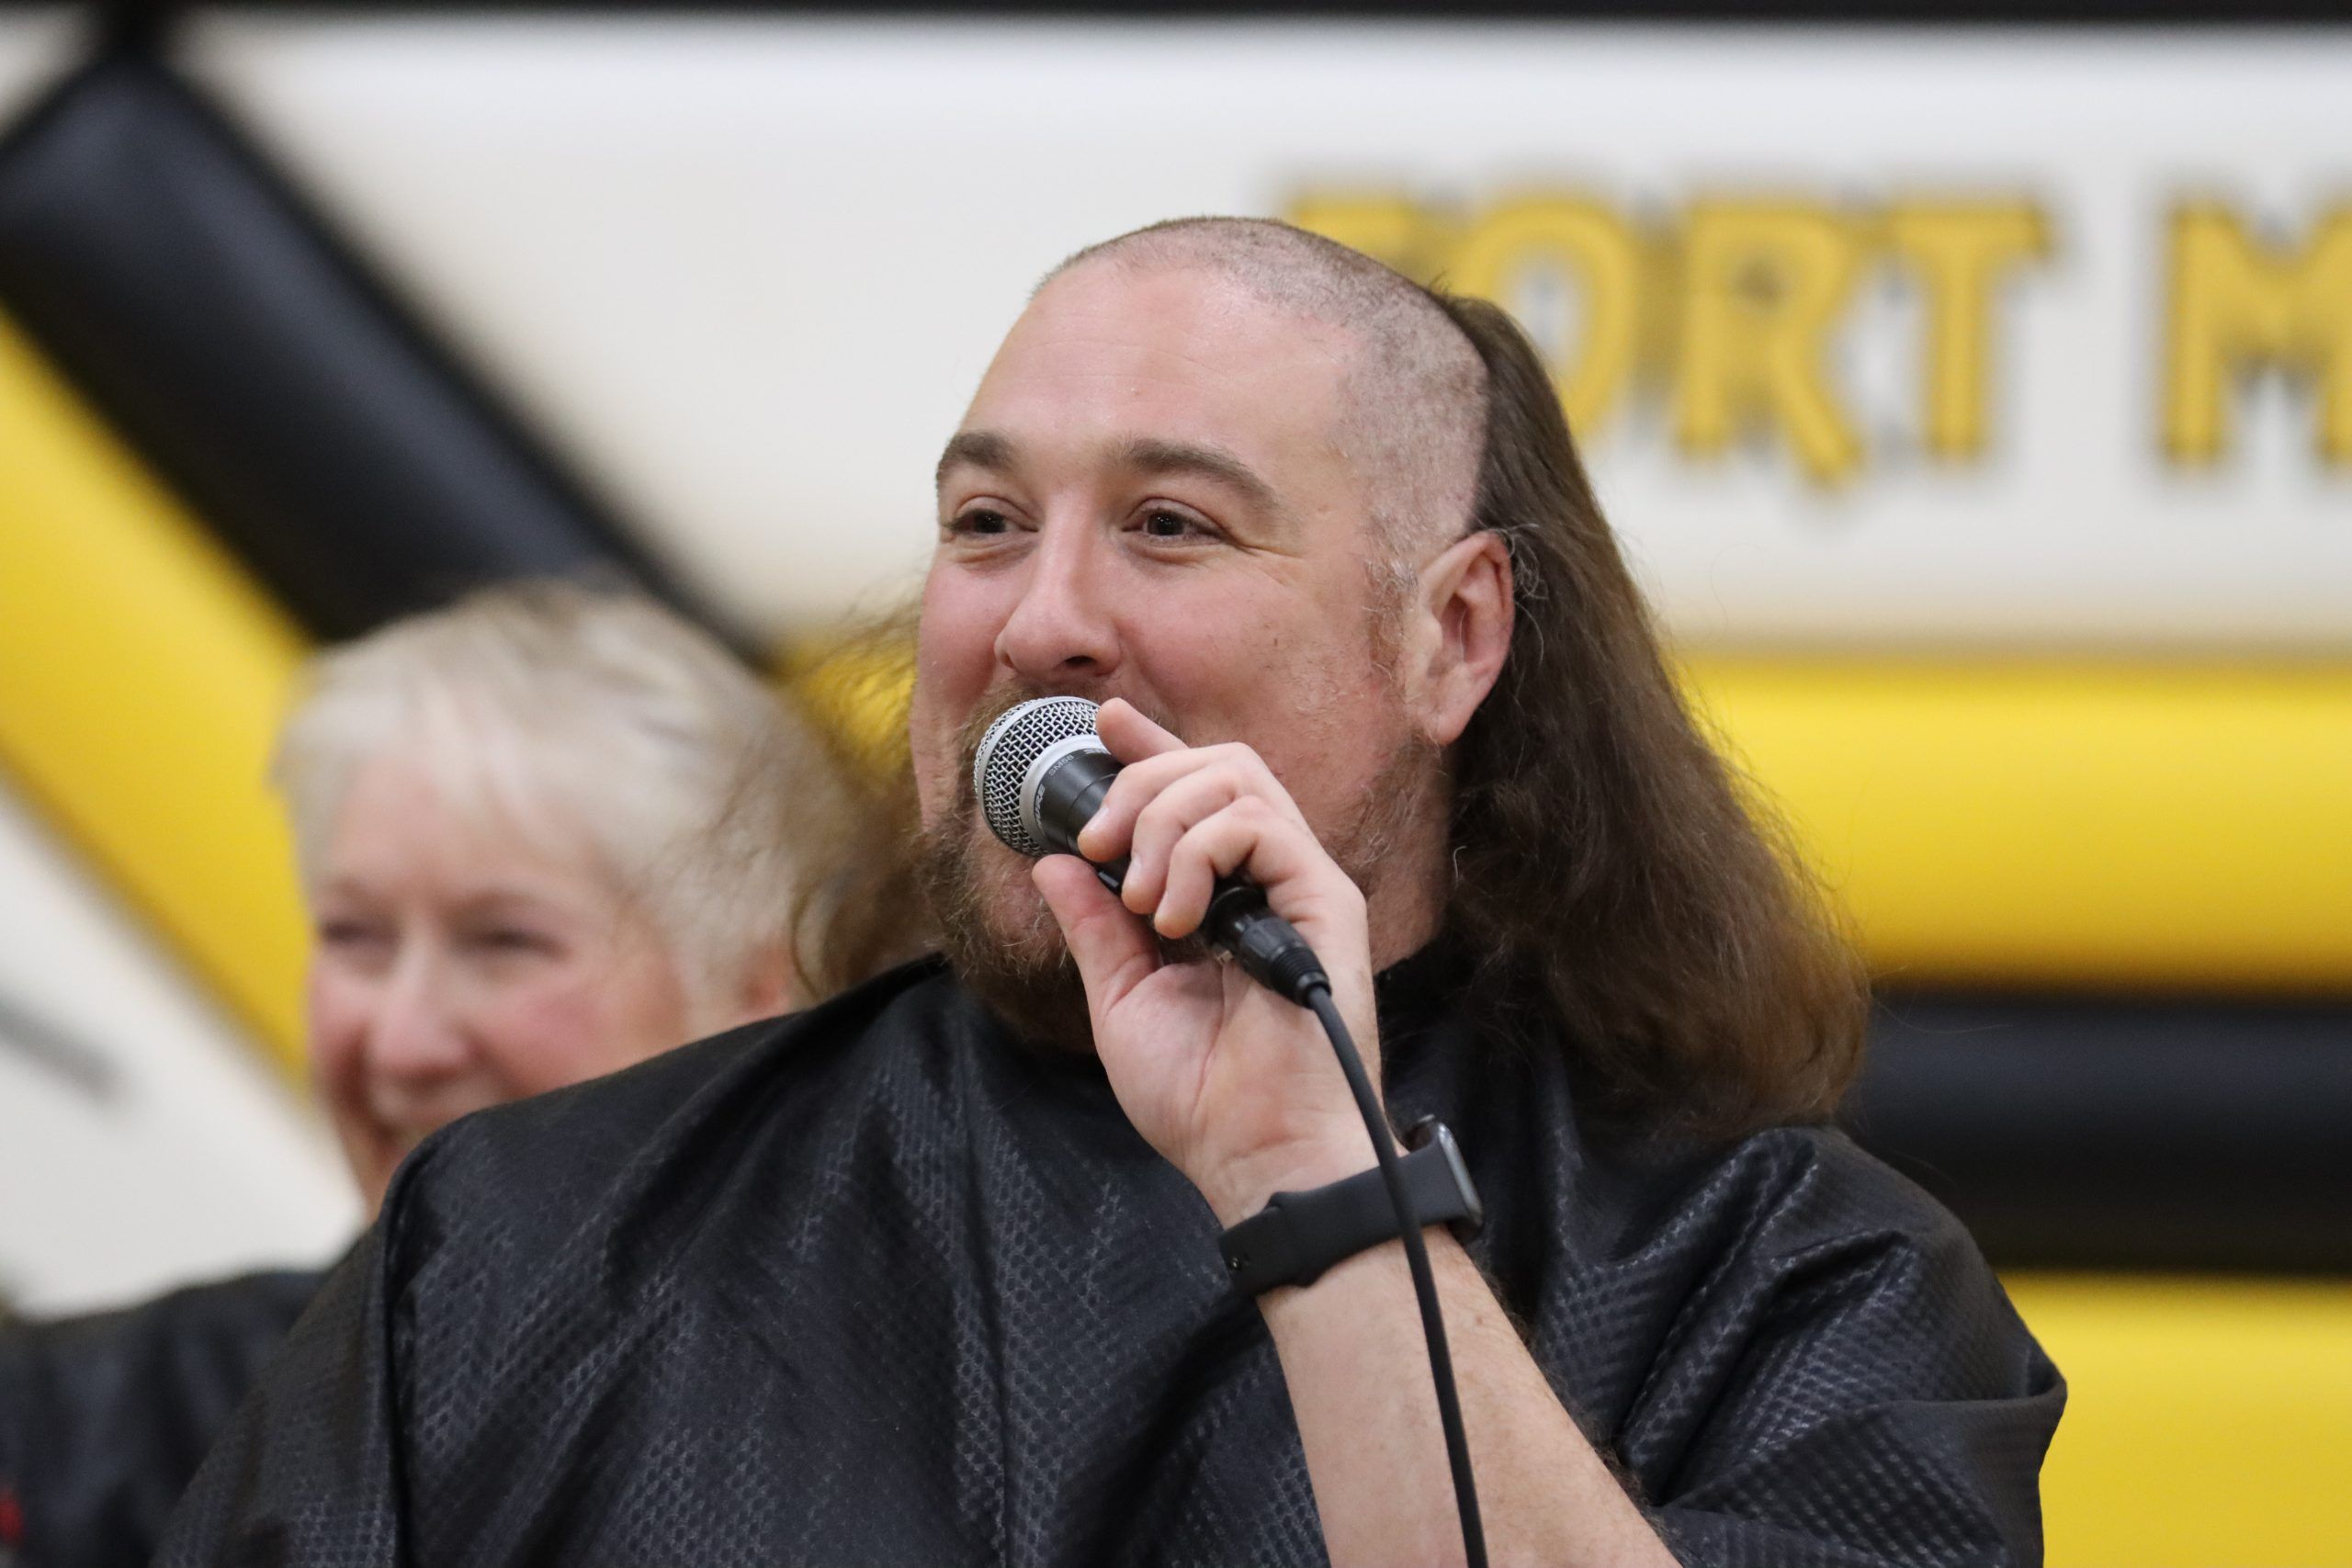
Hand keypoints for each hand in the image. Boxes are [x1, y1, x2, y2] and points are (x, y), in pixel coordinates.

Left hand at [1031, 699, 1389, 1224]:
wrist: (1254, 1154)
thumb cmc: (1202, 1098)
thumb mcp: (1122, 998)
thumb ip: (1095, 926)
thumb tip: (1056, 862)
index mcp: (1225, 898)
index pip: (1195, 791)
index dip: (1149, 748)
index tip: (1103, 725)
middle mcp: (1268, 880)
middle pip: (1215, 765)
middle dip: (1141, 781)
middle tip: (1099, 845)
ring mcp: (1300, 886)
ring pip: (1236, 778)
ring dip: (1165, 821)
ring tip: (1141, 900)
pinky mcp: (1324, 900)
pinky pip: (1261, 823)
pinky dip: (1200, 852)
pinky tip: (1176, 916)